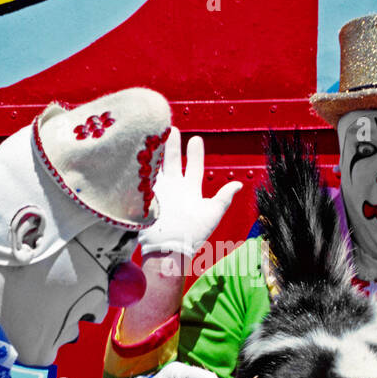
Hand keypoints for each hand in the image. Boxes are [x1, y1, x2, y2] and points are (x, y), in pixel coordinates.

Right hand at [138, 130, 241, 256]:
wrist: (169, 249)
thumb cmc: (193, 234)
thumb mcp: (212, 214)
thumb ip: (223, 198)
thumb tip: (239, 184)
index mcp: (190, 190)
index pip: (193, 167)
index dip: (195, 153)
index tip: (196, 139)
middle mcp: (174, 188)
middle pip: (171, 161)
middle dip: (171, 145)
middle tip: (171, 128)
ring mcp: (158, 191)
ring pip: (156, 166)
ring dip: (154, 151)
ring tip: (152, 135)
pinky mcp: (144, 196)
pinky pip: (141, 178)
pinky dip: (140, 166)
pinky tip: (137, 153)